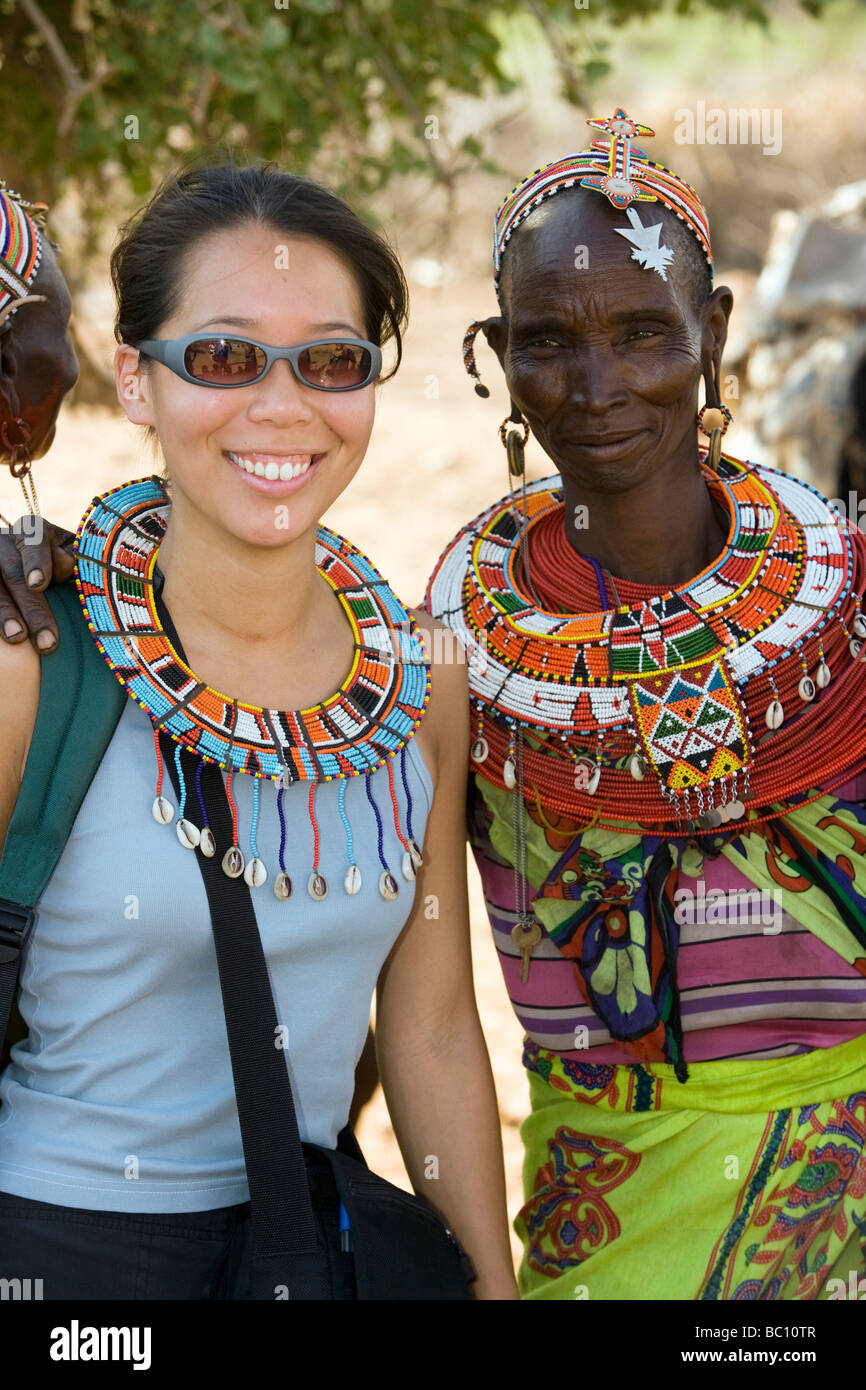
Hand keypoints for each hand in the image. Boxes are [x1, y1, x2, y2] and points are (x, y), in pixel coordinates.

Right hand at [0, 516, 75, 651]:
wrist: (23, 563)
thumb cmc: (57, 562)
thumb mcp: (68, 554)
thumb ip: (70, 559)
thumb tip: (66, 562)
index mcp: (34, 531)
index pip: (34, 542)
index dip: (36, 562)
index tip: (38, 585)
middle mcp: (6, 542)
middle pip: (14, 573)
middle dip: (31, 608)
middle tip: (47, 641)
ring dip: (5, 615)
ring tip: (17, 639)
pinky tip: (2, 638)